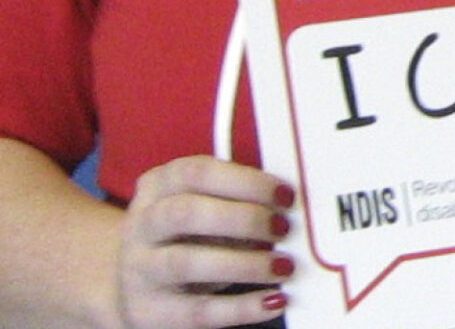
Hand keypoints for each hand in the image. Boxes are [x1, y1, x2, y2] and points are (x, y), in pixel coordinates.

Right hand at [114, 155, 296, 328]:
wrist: (133, 286)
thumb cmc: (188, 235)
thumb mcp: (203, 206)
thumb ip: (238, 199)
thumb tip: (291, 208)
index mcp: (158, 187)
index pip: (196, 173)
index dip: (245, 182)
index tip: (285, 195)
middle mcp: (142, 226)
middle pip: (186, 214)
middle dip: (243, 219)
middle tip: (284, 229)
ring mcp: (141, 270)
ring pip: (186, 262)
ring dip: (244, 264)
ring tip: (283, 267)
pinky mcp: (151, 311)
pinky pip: (198, 311)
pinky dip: (241, 307)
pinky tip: (274, 300)